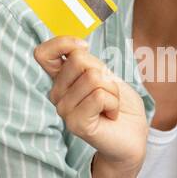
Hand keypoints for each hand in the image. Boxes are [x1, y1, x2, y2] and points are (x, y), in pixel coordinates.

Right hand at [33, 35, 147, 169]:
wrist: (134, 134)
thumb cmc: (120, 103)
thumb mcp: (105, 73)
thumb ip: (87, 61)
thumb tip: (78, 48)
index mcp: (61, 79)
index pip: (43, 53)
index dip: (63, 43)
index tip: (84, 47)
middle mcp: (57, 94)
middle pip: (78, 59)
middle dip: (104, 72)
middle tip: (107, 92)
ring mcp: (64, 110)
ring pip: (93, 77)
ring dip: (112, 90)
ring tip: (109, 106)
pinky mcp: (75, 124)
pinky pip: (99, 96)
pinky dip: (113, 102)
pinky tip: (110, 115)